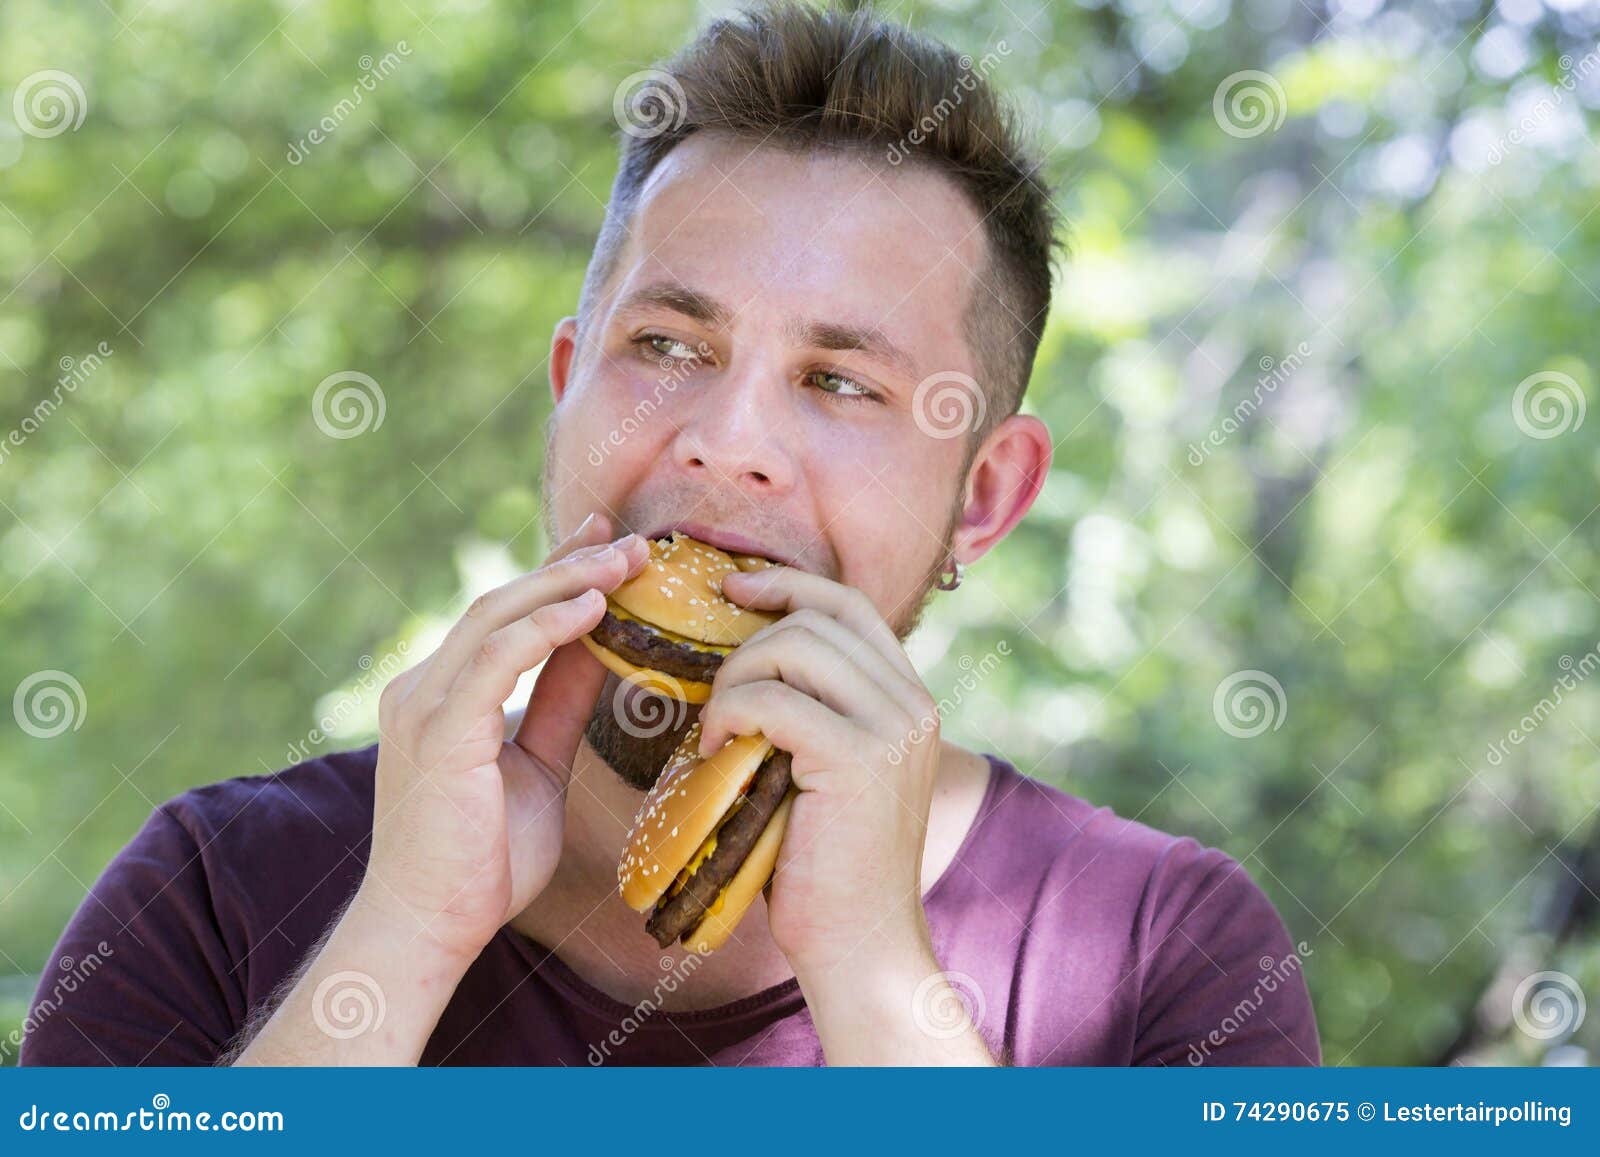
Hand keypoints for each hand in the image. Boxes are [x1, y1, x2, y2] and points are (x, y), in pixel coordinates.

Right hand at [359, 513, 647, 961]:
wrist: (433, 926)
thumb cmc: (484, 860)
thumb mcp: (539, 765)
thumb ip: (561, 706)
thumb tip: (603, 650)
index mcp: (442, 694)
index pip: (504, 615)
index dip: (556, 572)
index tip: (608, 542)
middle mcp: (423, 687)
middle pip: (502, 602)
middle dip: (570, 564)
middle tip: (632, 539)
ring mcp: (424, 704)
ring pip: (498, 616)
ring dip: (567, 583)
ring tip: (626, 561)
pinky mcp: (438, 730)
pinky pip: (498, 658)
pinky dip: (546, 626)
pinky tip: (593, 608)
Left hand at [697, 568, 941, 975]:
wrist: (859, 945)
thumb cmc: (826, 864)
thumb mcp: (829, 769)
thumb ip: (815, 710)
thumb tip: (750, 653)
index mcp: (909, 698)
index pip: (848, 604)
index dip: (786, 584)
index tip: (732, 589)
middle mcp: (911, 703)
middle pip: (814, 618)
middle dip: (746, 642)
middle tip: (714, 695)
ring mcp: (891, 728)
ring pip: (791, 648)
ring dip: (734, 681)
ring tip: (717, 732)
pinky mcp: (857, 759)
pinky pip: (773, 700)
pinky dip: (729, 714)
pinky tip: (716, 753)